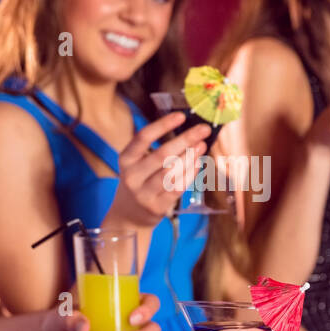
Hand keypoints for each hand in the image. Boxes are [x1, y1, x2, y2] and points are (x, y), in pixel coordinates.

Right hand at [105, 112, 211, 228]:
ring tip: (202, 146)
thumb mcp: (136, 163)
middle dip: (185, 140)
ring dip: (190, 157)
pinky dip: (190, 174)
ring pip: (171, 172)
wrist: (129, 215)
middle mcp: (132, 176)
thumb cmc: (139, 181)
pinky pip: (177, 188)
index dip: (163, 125)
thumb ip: (155, 148)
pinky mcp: (156, 207)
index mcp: (126, 159)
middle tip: (203, 129)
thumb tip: (187, 130)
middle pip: (162, 155)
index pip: (143, 137)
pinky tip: (198, 163)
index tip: (181, 115)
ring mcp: (144, 193)